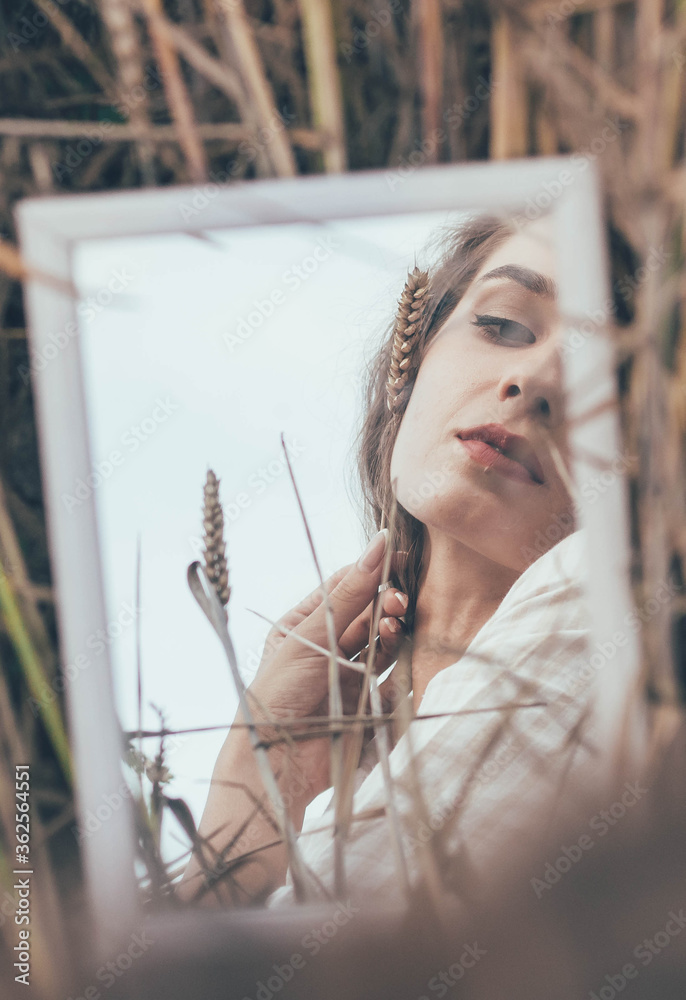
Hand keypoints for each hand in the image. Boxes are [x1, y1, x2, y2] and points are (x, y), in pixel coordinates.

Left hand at [243, 528, 407, 803]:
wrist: (278, 760)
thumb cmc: (279, 691)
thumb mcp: (312, 635)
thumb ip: (350, 594)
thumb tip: (379, 544)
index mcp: (302, 624)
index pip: (343, 587)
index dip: (372, 571)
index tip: (400, 558)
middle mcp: (326, 647)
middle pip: (367, 614)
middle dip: (385, 603)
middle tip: (397, 602)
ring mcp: (347, 676)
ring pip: (382, 643)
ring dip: (391, 631)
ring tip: (393, 626)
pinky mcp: (366, 705)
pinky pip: (392, 678)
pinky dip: (400, 664)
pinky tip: (401, 654)